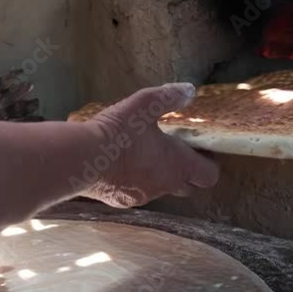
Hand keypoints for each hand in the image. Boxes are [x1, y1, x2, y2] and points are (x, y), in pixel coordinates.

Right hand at [77, 83, 219, 207]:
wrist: (83, 160)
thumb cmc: (119, 132)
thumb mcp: (144, 105)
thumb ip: (169, 97)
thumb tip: (189, 90)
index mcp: (178, 165)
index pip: (209, 176)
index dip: (210, 165)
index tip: (201, 151)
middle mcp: (165, 186)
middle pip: (187, 187)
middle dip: (187, 173)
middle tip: (176, 153)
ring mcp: (143, 197)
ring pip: (160, 190)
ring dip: (160, 177)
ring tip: (145, 156)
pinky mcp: (122, 201)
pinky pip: (136, 193)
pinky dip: (135, 182)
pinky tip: (121, 166)